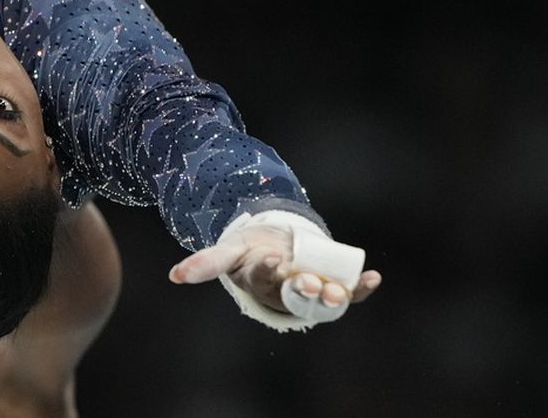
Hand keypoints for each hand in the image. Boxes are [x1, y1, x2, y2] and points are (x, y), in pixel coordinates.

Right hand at [167, 225, 380, 313]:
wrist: (276, 247)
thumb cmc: (250, 250)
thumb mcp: (228, 250)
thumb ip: (205, 263)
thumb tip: (174, 277)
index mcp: (259, 279)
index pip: (263, 278)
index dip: (269, 270)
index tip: (275, 260)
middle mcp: (286, 290)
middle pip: (295, 293)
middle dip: (303, 289)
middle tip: (310, 282)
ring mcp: (311, 289)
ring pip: (322, 299)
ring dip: (333, 296)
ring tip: (337, 291)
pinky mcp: (333, 286)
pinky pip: (349, 293)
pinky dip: (362, 288)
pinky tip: (373, 278)